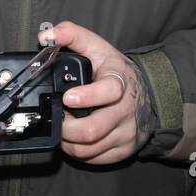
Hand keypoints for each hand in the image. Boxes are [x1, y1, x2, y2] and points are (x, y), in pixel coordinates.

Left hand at [39, 21, 156, 164]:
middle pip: (92, 130)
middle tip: (56, 117)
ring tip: (62, 127)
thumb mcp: (98, 47)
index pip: (109, 92)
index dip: (87, 97)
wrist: (148, 94)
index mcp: (120, 82)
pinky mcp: (123, 150)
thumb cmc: (116, 71)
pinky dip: (78, 152)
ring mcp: (126, 132)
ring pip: (89, 149)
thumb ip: (72, 35)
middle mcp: (126, 110)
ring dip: (68, 141)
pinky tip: (73, 139)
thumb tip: (47, 35)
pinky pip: (94, 159)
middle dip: (66, 127)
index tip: (68, 97)